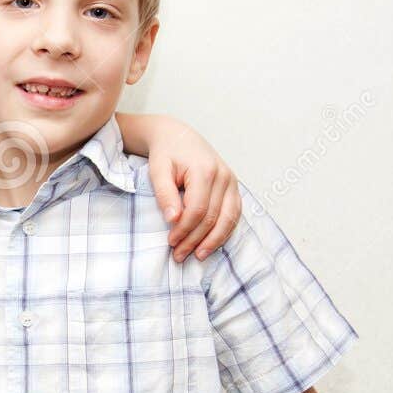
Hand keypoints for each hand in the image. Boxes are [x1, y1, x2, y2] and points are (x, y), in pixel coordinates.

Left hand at [139, 116, 241, 262]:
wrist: (178, 137)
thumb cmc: (166, 154)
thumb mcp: (158, 170)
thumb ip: (164, 193)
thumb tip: (173, 219)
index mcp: (205, 170)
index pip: (197, 209)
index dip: (184, 230)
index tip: (170, 242)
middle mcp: (223, 176)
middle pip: (212, 217)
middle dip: (195, 240)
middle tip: (179, 255)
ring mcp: (232, 182)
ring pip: (228, 219)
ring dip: (213, 241)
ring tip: (197, 256)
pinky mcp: (234, 188)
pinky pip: (234, 214)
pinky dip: (224, 231)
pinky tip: (211, 243)